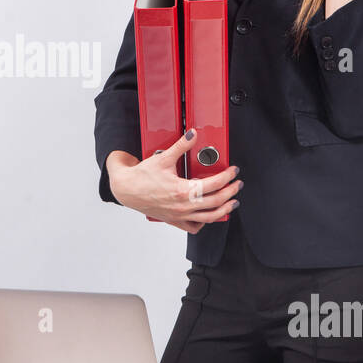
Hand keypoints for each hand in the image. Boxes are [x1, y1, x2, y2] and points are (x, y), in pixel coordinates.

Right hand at [107, 129, 241, 232]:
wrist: (126, 189)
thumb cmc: (142, 176)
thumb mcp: (163, 158)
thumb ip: (181, 145)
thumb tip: (192, 134)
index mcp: (183, 191)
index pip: (214, 185)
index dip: (227, 177)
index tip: (233, 171)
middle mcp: (183, 206)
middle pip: (216, 202)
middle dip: (231, 192)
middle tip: (237, 185)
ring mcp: (179, 215)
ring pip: (209, 218)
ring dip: (224, 210)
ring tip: (231, 202)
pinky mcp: (174, 220)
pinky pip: (194, 227)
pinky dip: (204, 222)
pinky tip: (209, 214)